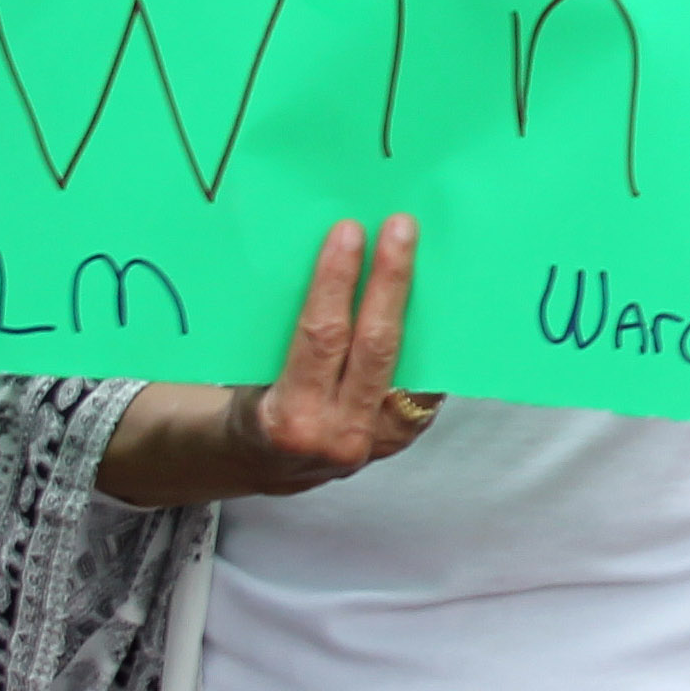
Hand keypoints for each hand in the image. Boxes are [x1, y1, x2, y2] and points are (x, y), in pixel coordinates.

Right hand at [96, 216, 439, 508]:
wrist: (265, 464)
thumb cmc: (252, 404)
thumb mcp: (249, 377)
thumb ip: (285, 334)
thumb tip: (327, 254)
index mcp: (288, 420)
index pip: (321, 338)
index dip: (336, 282)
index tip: (348, 232)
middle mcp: (339, 435)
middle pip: (377, 343)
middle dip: (391, 279)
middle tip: (400, 226)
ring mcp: (378, 440)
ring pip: (408, 358)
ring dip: (420, 302)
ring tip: (428, 251)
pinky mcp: (403, 436)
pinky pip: (425, 378)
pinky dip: (433, 337)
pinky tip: (441, 296)